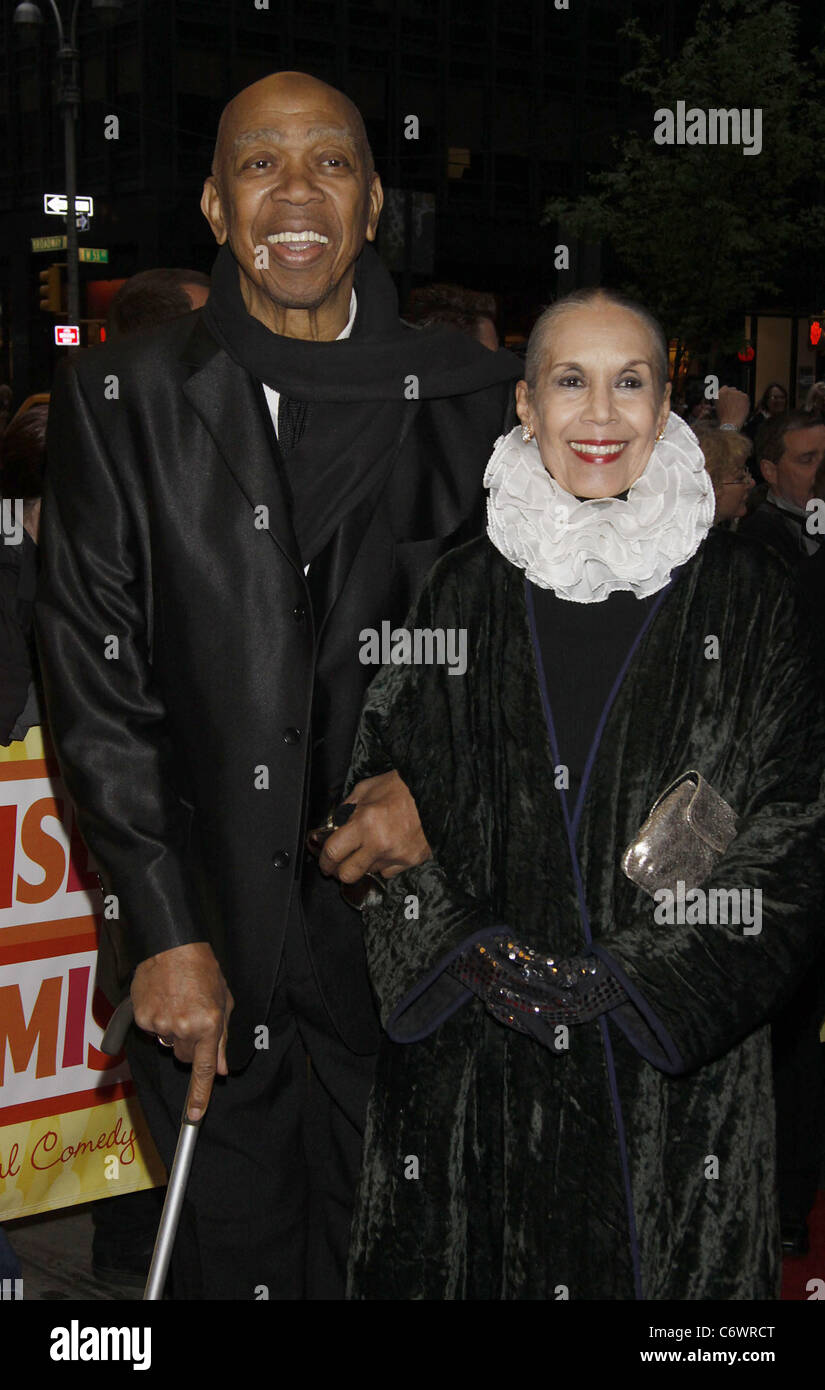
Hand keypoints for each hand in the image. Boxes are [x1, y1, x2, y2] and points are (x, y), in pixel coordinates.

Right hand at [131, 942, 233, 1121]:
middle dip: (190, 1044)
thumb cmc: (201, 968)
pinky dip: (156, 1020)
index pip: (204, 1069)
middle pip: (184, 1056)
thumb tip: (221, 1068)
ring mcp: (160, 1024)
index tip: (195, 1115)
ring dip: (173, 1031)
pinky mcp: (142, 1017)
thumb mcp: (223, 1001)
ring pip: (168, 1043)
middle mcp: (183, 1028)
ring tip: (177, 1001)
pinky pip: (151, 1030)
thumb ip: (221, 1038)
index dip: (199, 1095)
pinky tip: (162, 999)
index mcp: (207, 1024)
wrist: (172, 945)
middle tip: (191, 1016)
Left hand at [317, 770, 430, 883]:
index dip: (324, 860)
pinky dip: (384, 863)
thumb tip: (335, 826)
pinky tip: (389, 846)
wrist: (436, 791)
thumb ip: (347, 808)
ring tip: (371, 844)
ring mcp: (397, 855)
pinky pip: (389, 871)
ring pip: (369, 872)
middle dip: (339, 871)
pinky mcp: (412, 861)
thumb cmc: (403, 786)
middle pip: (348, 874)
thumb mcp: (366, 788)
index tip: (324, 861)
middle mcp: (380, 844)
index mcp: (365, 822)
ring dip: (365, 863)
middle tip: (339, 863)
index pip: (333, 852)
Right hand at [716, 386, 749, 429]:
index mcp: (720, 393)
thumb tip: (723, 397)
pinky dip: (744, 402)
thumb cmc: (723, 418)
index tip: (729, 398)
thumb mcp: (717, 407)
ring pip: (740, 394)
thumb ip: (720, 400)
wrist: (730, 423)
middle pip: (733, 389)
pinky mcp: (744, 396)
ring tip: (737, 409)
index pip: (725, 388)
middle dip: (734, 395)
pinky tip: (741, 409)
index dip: (728, 394)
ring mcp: (737, 393)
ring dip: (739, 399)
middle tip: (735, 404)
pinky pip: (745, 398)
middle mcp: (728, 390)